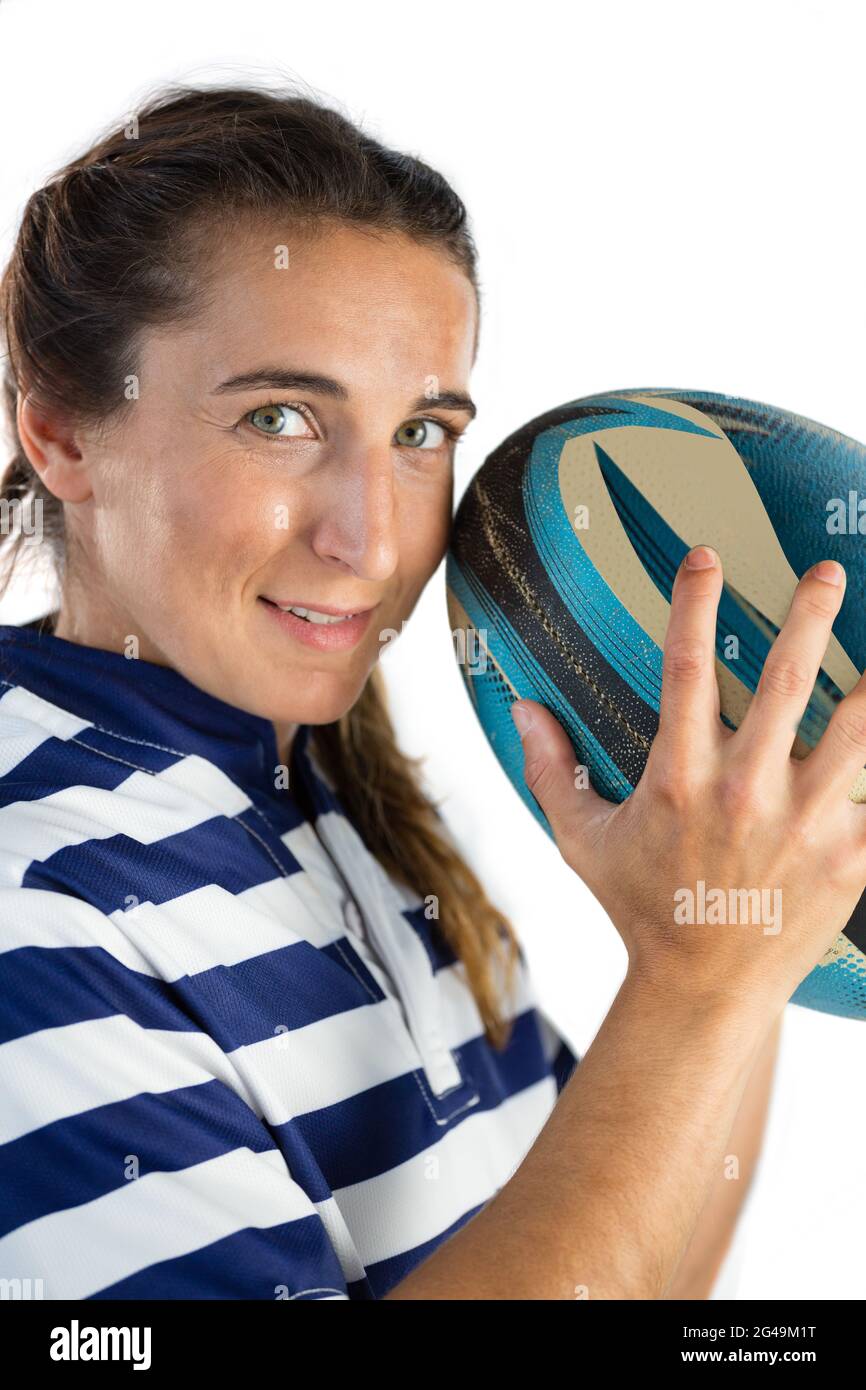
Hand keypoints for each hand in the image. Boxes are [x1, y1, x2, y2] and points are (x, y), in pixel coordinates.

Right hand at [511, 546, 865, 1017]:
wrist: (704, 990)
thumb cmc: (643, 908)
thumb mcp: (580, 841)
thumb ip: (550, 770)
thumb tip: (522, 707)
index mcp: (681, 779)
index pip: (685, 668)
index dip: (693, 603)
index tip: (705, 557)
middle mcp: (747, 791)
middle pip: (787, 680)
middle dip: (809, 615)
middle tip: (828, 573)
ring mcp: (806, 824)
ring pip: (858, 727)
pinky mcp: (851, 857)